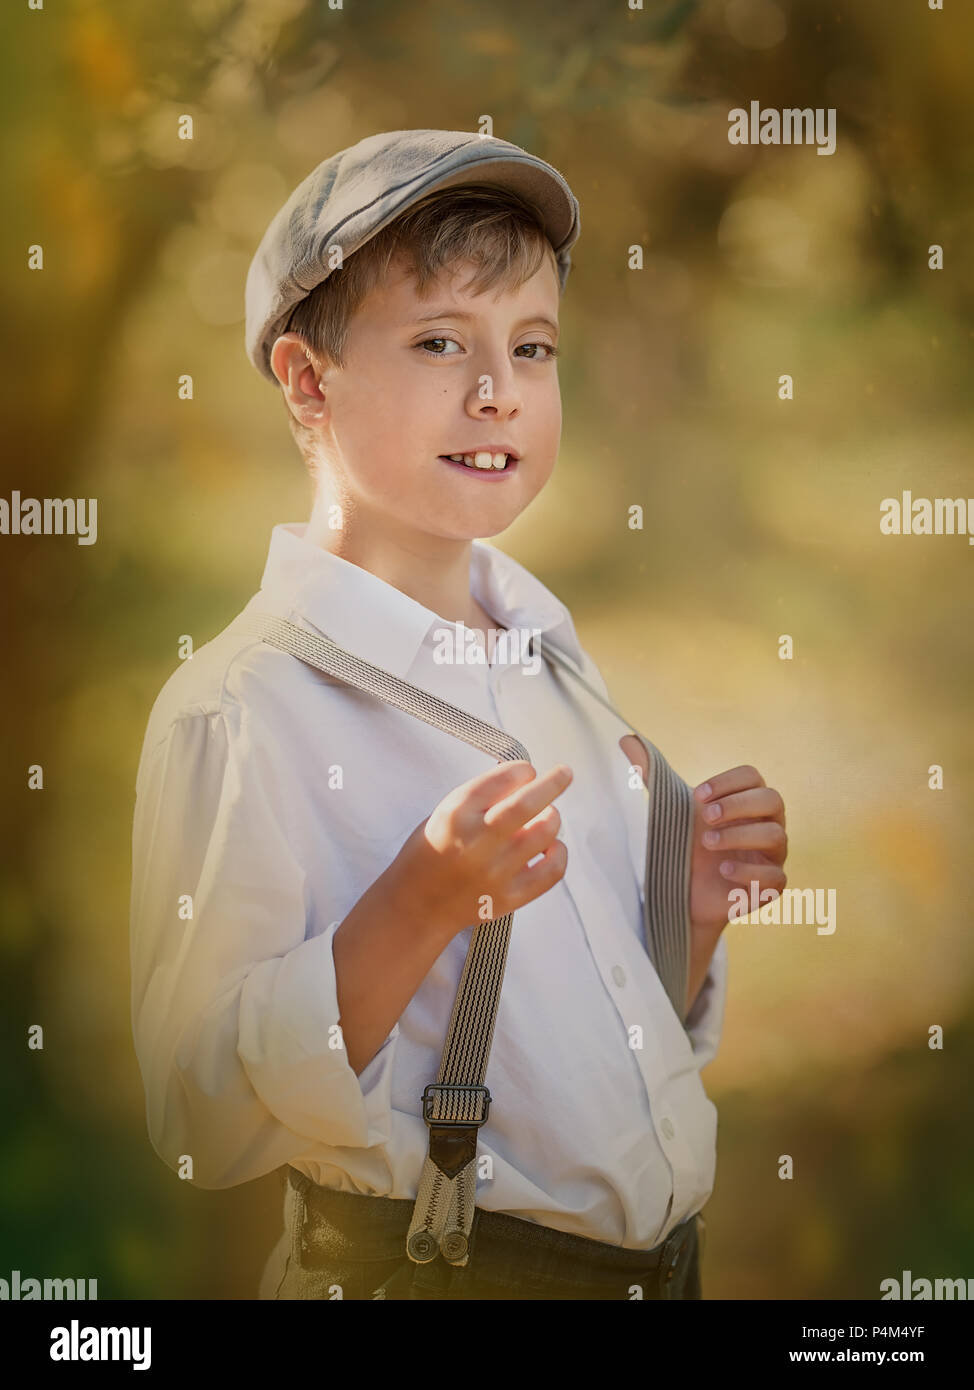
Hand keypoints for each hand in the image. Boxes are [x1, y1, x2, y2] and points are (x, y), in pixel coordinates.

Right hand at [394, 760, 572, 942]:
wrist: (417, 905)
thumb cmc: (433, 851)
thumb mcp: (445, 813)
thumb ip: (482, 797)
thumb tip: (525, 778)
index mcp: (455, 815)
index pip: (500, 780)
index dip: (522, 770)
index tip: (528, 771)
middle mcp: (475, 842)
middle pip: (526, 804)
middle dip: (553, 783)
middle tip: (565, 773)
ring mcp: (494, 873)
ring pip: (544, 834)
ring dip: (552, 818)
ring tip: (546, 817)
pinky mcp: (509, 898)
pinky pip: (551, 872)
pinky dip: (559, 853)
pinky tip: (552, 847)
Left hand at [618, 740, 786, 933]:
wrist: (686, 892)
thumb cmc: (686, 844)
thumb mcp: (670, 809)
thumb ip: (652, 774)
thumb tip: (625, 738)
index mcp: (747, 800)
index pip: (753, 776)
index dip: (728, 781)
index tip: (697, 795)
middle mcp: (767, 823)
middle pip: (772, 799)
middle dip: (738, 805)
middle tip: (705, 816)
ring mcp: (772, 856)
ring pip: (776, 836)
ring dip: (739, 836)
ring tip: (707, 843)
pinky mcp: (770, 886)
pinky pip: (776, 877)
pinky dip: (748, 872)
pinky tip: (722, 870)